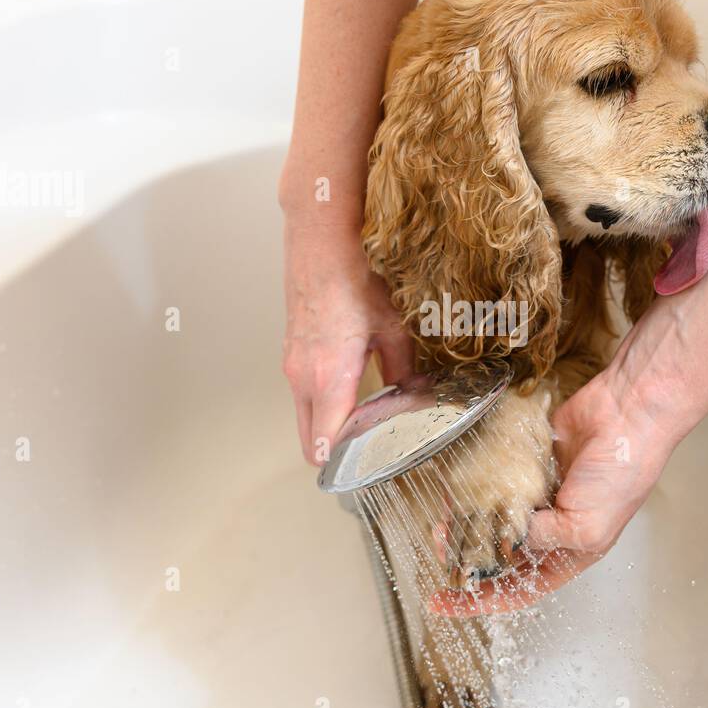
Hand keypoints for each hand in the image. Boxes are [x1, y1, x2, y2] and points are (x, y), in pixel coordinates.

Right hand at [282, 208, 413, 463]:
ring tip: (366, 416)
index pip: (323, 446)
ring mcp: (292, 367)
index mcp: (329, 380)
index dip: (345, 462)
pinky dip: (322, 402)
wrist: (320, 244)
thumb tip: (417, 392)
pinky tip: (351, 384)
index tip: (369, 463)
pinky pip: (302, 394)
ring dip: (329, 424)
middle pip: (309, 441)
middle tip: (369, 447)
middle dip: (336, 451)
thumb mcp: (393, 328)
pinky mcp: (291, 354)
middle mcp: (303, 379)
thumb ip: (404, 369)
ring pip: (305, 418)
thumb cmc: (354, 280)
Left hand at [429, 365, 676, 616]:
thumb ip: (539, 540)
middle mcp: (552, 527)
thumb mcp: (584, 526)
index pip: (519, 589)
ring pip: (492, 516)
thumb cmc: (621, 474)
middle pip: (500, 553)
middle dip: (468, 555)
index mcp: (570, 551)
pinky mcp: (528, 462)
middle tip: (440, 547)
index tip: (444, 602)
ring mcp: (539, 493)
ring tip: (443, 518)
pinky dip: (475, 486)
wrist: (627, 412)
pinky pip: (493, 480)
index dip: (481, 600)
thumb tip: (502, 541)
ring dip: (467, 520)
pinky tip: (458, 487)